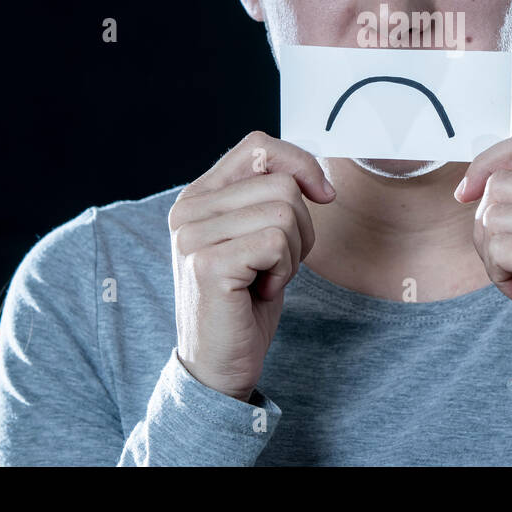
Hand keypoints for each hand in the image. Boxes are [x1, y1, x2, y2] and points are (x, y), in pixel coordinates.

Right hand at [168, 131, 334, 401]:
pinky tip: (260, 292)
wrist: (219, 365)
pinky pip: (276, 242)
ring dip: (292, 253)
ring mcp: (193, 235)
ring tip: (265, 278)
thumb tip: (319, 178)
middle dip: (301, 227)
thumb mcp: (260, 238)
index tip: (323, 195)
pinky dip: (284, 271)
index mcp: (199, 196)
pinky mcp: (206, 263)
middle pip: (281, 183)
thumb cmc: (246, 302)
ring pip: (284, 211)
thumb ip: (272, 198)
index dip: (300, 163)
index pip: (258, 146)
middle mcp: (188, 209)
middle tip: (277, 264)